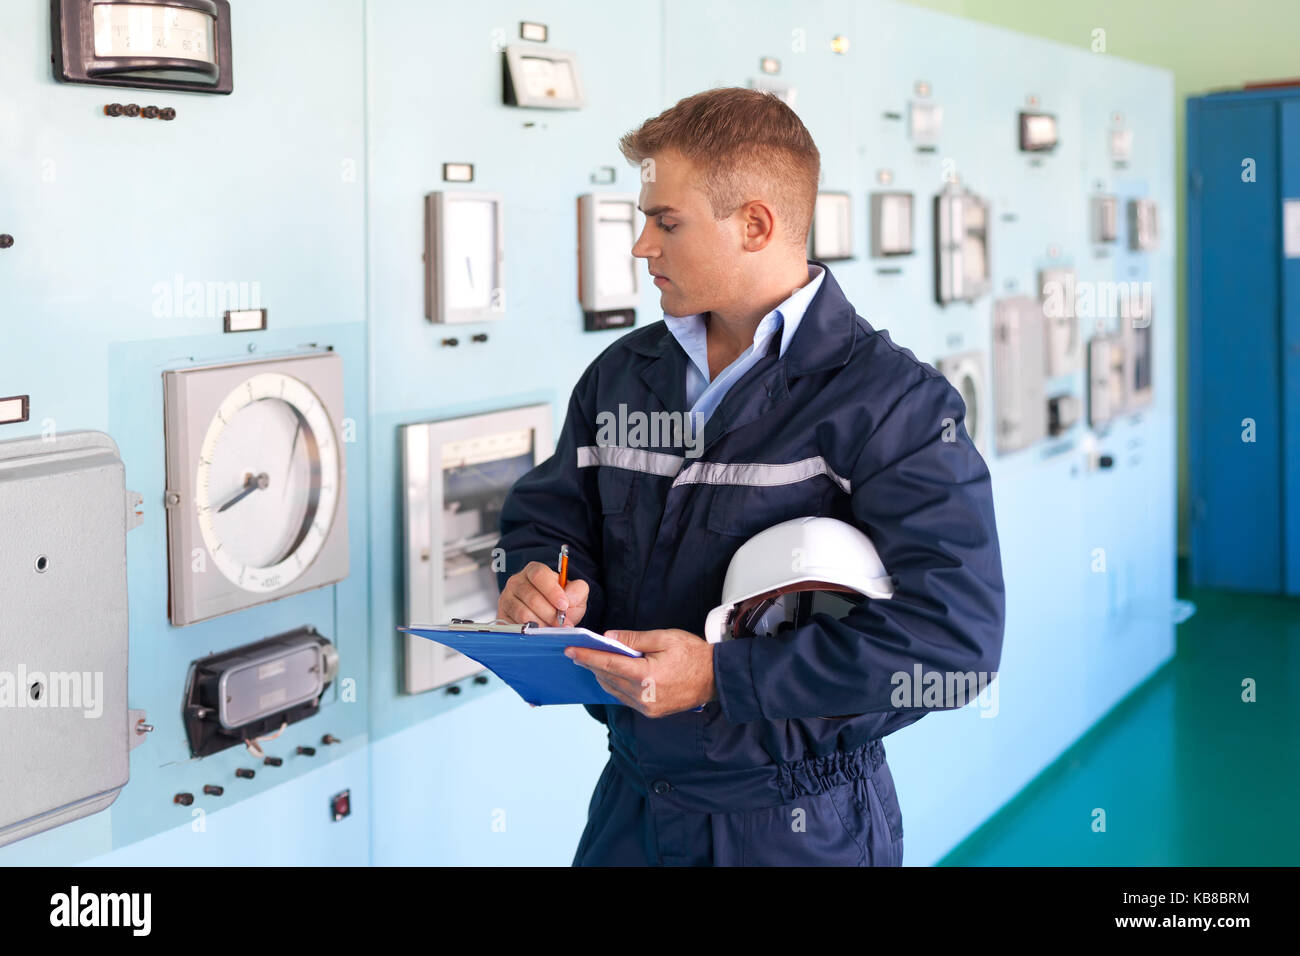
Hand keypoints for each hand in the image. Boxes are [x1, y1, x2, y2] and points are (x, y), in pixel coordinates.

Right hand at [498, 561, 588, 627]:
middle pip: (531, 597)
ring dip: (541, 624)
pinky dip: (530, 632)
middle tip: (561, 623)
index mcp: (534, 571)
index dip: (552, 590)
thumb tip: (570, 598)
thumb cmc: (559, 603)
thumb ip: (578, 590)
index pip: (539, 575)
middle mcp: (516, 582)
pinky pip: (515, 627)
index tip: (563, 605)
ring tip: (551, 628)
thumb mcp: (574, 594)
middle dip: (550, 613)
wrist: (548, 618)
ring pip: (523, 614)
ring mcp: (507, 599)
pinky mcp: (502, 616)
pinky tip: (539, 633)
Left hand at [565, 629, 716, 717]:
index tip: (570, 651)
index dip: (587, 656)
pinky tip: (611, 675)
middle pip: (608, 678)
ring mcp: (647, 707)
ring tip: (592, 661)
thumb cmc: (693, 654)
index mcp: (646, 676)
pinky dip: (615, 685)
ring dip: (602, 676)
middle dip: (592, 664)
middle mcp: (643, 696)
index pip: (608, 664)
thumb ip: (634, 639)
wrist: (716, 678)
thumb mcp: (664, 638)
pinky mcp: (651, 712)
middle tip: (578, 652)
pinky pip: (625, 698)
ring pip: (614, 690)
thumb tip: (609, 638)